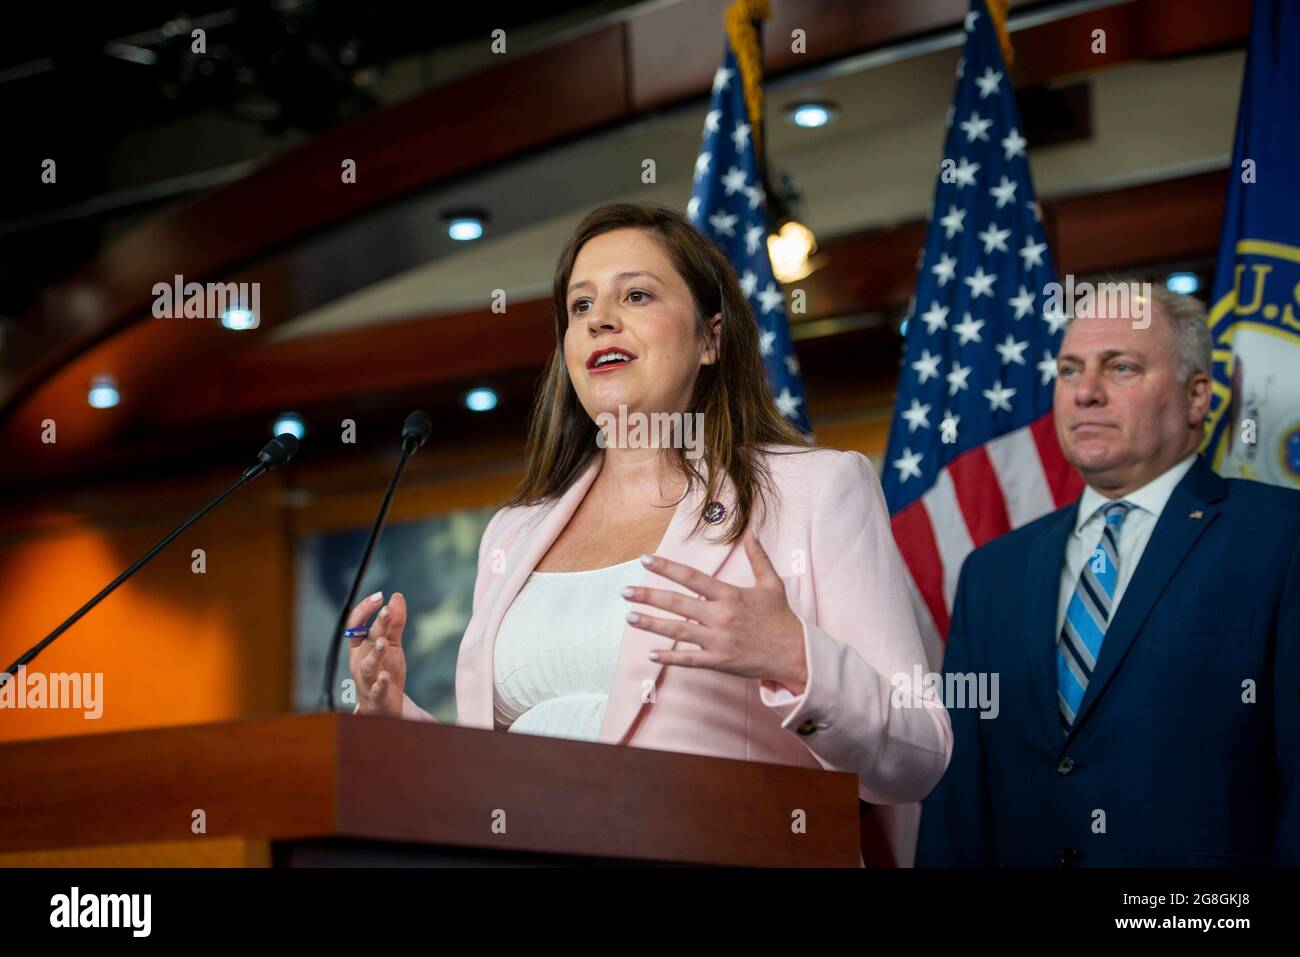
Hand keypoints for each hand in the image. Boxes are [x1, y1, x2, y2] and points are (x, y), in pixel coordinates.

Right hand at [346, 591, 408, 716]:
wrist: (383, 707)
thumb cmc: (385, 671)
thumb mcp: (392, 645)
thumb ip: (394, 622)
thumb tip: (396, 596)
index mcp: (361, 647)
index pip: (356, 625)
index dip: (365, 609)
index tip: (379, 596)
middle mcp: (360, 662)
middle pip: (366, 641)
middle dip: (376, 625)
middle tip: (386, 610)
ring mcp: (368, 680)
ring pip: (367, 665)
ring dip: (375, 653)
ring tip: (383, 642)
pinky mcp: (378, 696)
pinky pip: (377, 689)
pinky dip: (380, 683)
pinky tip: (386, 676)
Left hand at [622, 529, 807, 692]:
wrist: (795, 654)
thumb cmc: (781, 617)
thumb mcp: (771, 583)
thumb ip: (758, 557)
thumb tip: (750, 532)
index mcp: (730, 595)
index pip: (692, 578)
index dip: (667, 568)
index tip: (646, 560)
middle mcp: (721, 616)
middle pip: (677, 604)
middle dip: (648, 596)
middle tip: (625, 592)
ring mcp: (718, 640)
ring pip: (677, 631)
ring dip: (651, 624)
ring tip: (629, 617)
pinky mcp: (719, 661)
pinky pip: (689, 660)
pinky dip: (669, 658)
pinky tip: (650, 654)